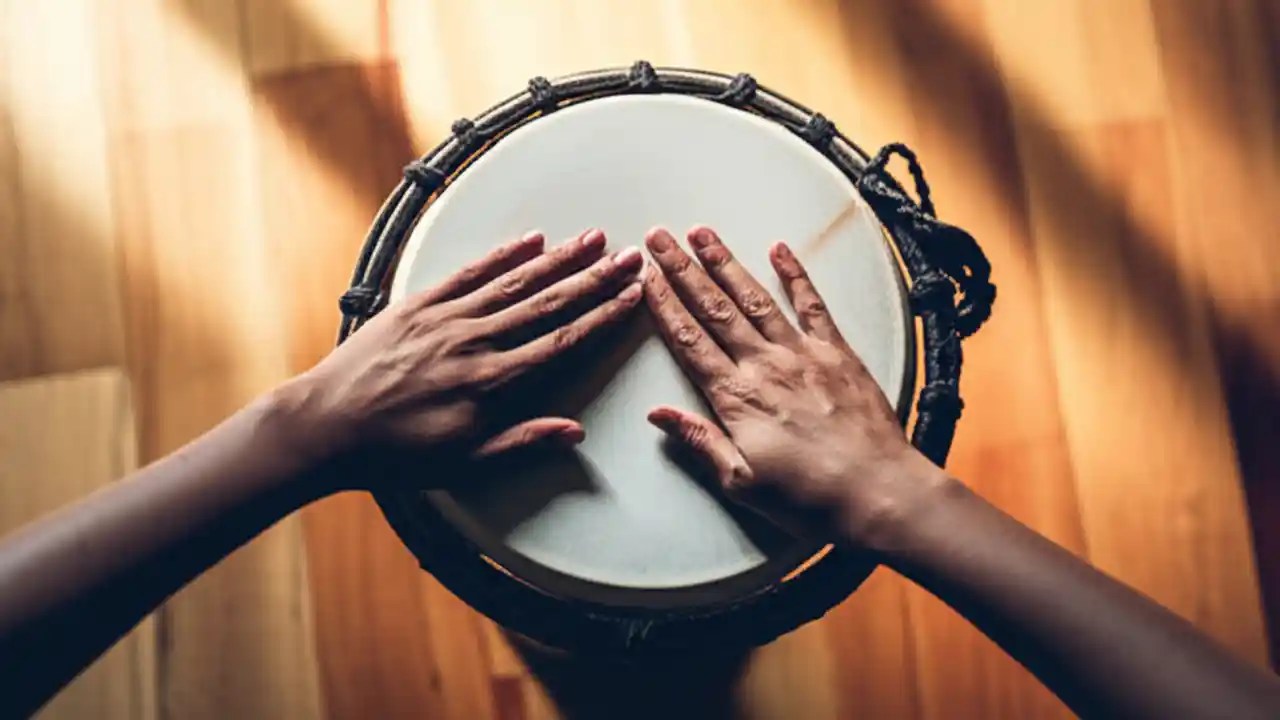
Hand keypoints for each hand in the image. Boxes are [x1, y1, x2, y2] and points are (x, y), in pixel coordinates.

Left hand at [284, 229, 643, 482]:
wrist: (324, 427)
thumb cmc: (393, 454)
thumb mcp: (462, 463)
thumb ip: (521, 442)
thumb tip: (573, 432)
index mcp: (489, 384)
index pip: (561, 342)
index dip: (602, 317)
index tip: (632, 296)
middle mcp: (473, 343)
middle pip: (547, 303)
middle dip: (593, 278)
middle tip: (629, 256)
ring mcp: (445, 320)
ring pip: (514, 282)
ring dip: (558, 259)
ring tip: (593, 238)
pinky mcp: (417, 306)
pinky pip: (468, 274)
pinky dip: (502, 255)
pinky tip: (531, 239)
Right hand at [641, 226, 945, 545]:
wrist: (879, 493)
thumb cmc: (809, 499)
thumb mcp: (741, 482)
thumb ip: (699, 441)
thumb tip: (657, 413)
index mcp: (737, 398)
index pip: (689, 341)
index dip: (663, 305)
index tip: (644, 276)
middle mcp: (765, 366)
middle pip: (714, 308)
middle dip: (683, 269)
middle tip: (659, 236)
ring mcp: (803, 354)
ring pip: (755, 298)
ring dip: (726, 263)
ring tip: (702, 232)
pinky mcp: (838, 353)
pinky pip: (812, 305)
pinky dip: (795, 274)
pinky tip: (779, 248)